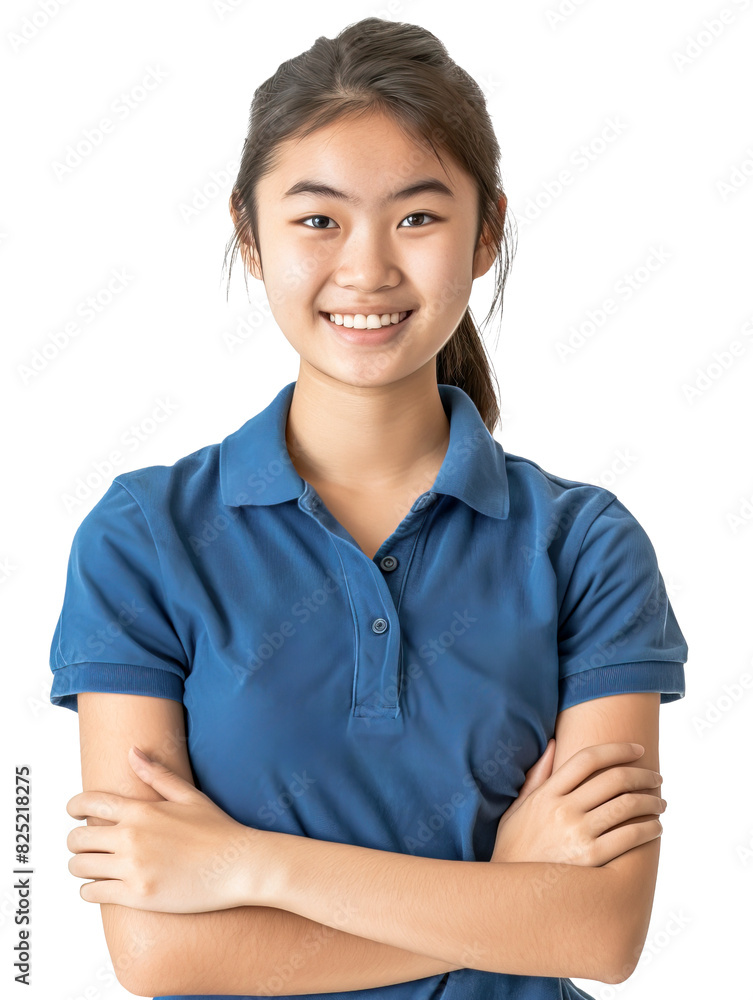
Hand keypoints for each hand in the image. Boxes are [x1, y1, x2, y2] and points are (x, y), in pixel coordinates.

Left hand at [66, 746, 268, 912]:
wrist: (239, 865)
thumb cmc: (217, 830)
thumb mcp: (189, 796)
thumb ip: (157, 774)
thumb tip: (132, 750)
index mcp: (141, 810)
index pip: (88, 803)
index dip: (74, 807)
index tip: (75, 813)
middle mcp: (132, 837)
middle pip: (77, 839)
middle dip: (77, 841)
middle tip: (88, 845)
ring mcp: (133, 868)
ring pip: (79, 867)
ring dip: (81, 867)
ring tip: (94, 866)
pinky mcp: (137, 895)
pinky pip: (92, 893)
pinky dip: (90, 890)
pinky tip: (103, 885)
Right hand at [491, 741, 664, 866]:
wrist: (512, 892)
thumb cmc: (515, 847)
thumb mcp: (518, 807)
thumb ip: (537, 775)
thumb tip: (554, 743)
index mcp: (547, 793)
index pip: (588, 759)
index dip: (617, 749)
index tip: (637, 749)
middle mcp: (563, 809)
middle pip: (614, 779)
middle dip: (642, 775)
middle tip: (656, 778)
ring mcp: (577, 834)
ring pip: (627, 806)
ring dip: (651, 801)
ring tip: (660, 803)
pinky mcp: (591, 859)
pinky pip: (630, 836)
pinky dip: (649, 829)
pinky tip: (656, 828)